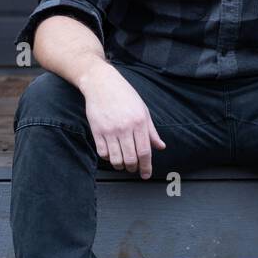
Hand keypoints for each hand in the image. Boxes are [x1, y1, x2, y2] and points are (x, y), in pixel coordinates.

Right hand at [79, 62, 165, 178]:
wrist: (101, 82)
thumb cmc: (124, 95)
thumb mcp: (143, 110)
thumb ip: (151, 131)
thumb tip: (161, 146)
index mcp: (139, 122)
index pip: (145, 151)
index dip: (146, 167)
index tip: (146, 175)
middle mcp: (125, 127)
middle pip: (131, 158)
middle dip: (133, 168)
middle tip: (133, 168)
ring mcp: (110, 130)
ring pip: (116, 159)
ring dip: (120, 166)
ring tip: (122, 163)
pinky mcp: (96, 130)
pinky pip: (103, 153)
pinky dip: (107, 158)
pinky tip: (111, 154)